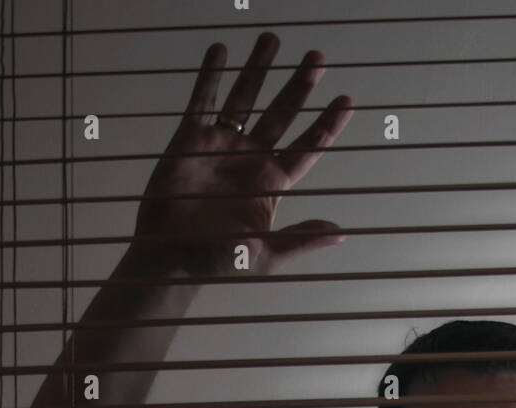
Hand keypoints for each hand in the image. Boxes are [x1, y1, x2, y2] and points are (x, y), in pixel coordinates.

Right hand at [132, 34, 353, 276]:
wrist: (170, 258)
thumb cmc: (218, 262)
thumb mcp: (265, 253)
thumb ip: (300, 239)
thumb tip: (341, 233)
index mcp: (272, 183)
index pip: (307, 147)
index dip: (326, 124)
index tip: (346, 101)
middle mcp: (251, 159)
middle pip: (283, 113)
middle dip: (300, 85)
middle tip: (318, 57)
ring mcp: (222, 146)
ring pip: (246, 98)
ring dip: (259, 68)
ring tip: (272, 38)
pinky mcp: (190, 140)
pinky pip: (203, 101)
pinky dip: (210, 76)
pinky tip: (221, 50)